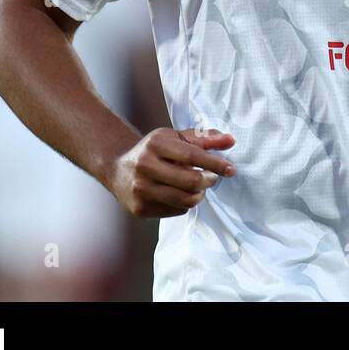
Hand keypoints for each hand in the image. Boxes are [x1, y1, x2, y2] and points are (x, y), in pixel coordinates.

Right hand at [106, 127, 236, 218]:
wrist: (117, 168)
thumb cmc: (154, 151)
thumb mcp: (175, 138)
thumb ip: (204, 138)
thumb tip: (231, 140)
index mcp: (156, 144)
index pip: (193, 156)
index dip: (216, 163)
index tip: (231, 169)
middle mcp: (145, 166)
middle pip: (190, 181)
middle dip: (209, 180)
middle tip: (212, 178)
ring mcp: (140, 190)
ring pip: (185, 200)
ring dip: (199, 194)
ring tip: (198, 186)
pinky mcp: (140, 208)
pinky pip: (176, 211)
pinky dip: (185, 204)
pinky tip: (180, 193)